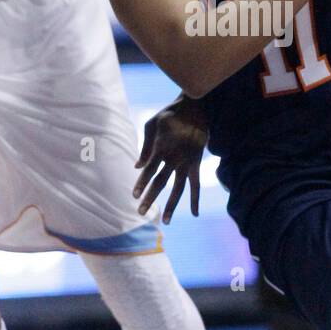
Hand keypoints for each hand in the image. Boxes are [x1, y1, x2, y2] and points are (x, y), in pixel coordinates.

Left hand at [133, 95, 207, 222]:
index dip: (142, 183)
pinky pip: (196, 185)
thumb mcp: (152, 124)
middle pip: (161, 182)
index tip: (134, 196)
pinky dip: (195, 199)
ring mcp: (186, 162)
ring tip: (166, 221)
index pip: (149, 170)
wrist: (195, 108)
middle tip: (141, 212)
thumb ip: (145, 146)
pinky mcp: (196, 164)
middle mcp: (174, 158)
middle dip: (151, 198)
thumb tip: (137, 167)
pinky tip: (194, 214)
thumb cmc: (170, 115)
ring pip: (178, 188)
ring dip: (171, 205)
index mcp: (162, 148)